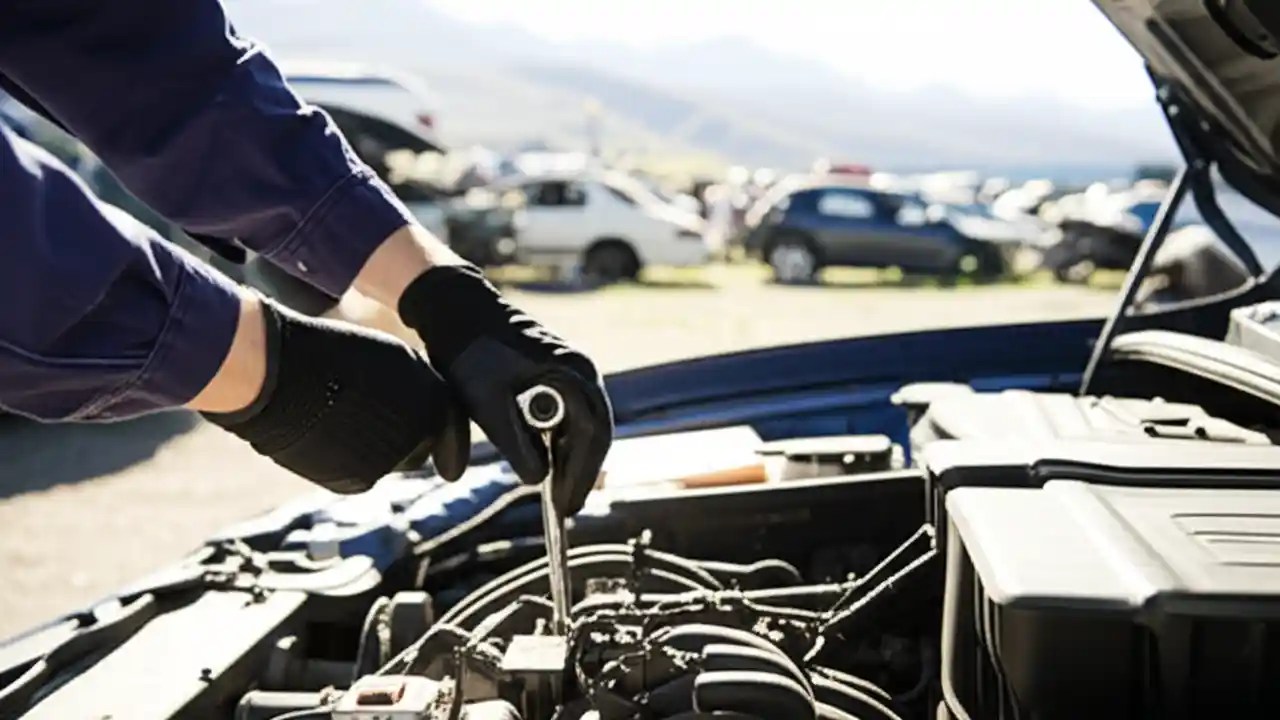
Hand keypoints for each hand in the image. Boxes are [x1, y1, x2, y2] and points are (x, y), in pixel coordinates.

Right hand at [203, 298, 468, 492]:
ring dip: (377, 450)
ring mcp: (387, 461)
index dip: (450, 439)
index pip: (451, 427)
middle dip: (408, 440)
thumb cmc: (331, 354)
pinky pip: (360, 474)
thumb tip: (425, 417)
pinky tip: (328, 437)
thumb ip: (416, 389)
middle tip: (373, 419)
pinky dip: (350, 462)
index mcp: (433, 400)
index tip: (449, 461)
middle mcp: (419, 434)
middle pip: (420, 448)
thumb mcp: (388, 360)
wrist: (281, 375)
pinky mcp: (356, 481)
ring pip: (389, 463)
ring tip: (342, 418)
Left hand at [397, 264, 612, 514]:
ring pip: (585, 425)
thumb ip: (514, 443)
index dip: (581, 474)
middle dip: (581, 472)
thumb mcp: (487, 402)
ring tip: (558, 494)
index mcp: (573, 372)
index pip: (592, 433)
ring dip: (573, 459)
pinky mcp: (557, 375)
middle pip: (595, 431)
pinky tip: (548, 464)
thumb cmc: (470, 352)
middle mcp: (581, 370)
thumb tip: (538, 480)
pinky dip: (563, 443)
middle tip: (565, 508)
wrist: (457, 310)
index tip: (566, 506)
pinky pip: (570, 415)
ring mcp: (572, 371)